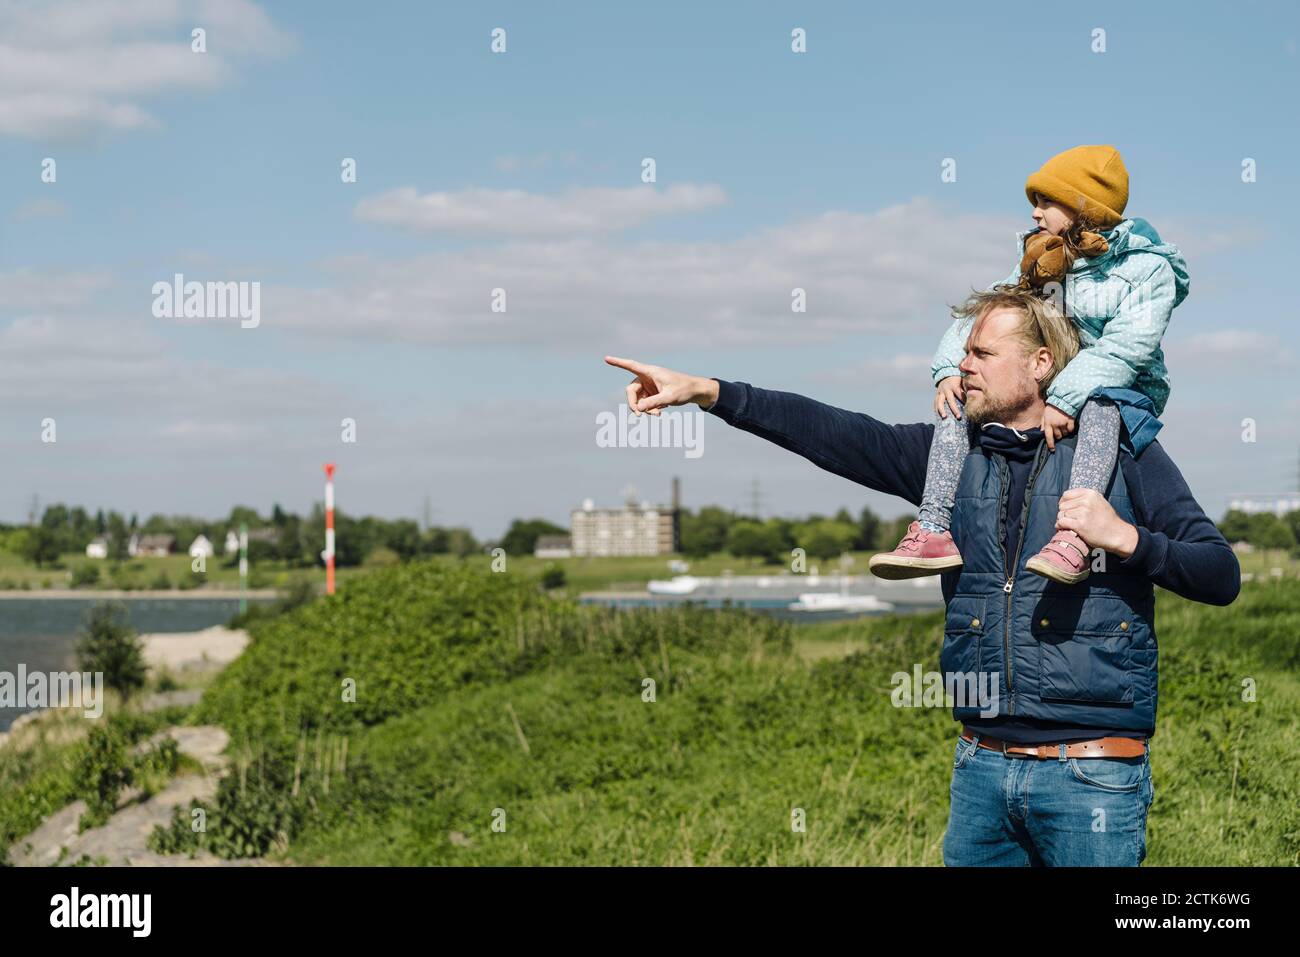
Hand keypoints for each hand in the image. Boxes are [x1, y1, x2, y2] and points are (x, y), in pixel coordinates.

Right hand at [603, 355, 717, 415]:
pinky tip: (659, 413)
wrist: (696, 391)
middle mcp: (648, 377)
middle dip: (634, 403)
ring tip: (657, 416)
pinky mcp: (653, 393)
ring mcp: (650, 386)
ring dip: (644, 409)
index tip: (606, 358)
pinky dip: (650, 409)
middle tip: (638, 415)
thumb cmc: (684, 390)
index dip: (618, 362)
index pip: (631, 366)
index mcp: (651, 372)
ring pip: (638, 399)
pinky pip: (645, 403)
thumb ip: (653, 402)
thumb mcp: (669, 397)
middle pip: (631, 390)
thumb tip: (637, 409)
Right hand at [934, 376, 965, 418]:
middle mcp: (946, 389)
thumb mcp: (962, 381)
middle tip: (958, 417)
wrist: (946, 374)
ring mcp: (940, 392)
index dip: (964, 400)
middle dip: (954, 409)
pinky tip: (939, 416)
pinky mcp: (936, 395)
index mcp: (954, 385)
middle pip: (950, 400)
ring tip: (944, 417)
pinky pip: (935, 403)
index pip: (960, 394)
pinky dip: (936, 410)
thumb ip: (967, 388)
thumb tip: (975, 395)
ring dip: (941, 410)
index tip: (968, 408)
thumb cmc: (957, 380)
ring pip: (939, 402)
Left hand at [1041, 404, 1075, 450]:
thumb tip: (1042, 431)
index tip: (1052, 449)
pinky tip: (1069, 425)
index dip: (1051, 444)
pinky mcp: (1070, 421)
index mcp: (1048, 423)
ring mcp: (1063, 423)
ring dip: (1064, 432)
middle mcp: (1055, 424)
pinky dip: (1070, 429)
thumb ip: (1043, 424)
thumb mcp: (1044, 415)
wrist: (1062, 400)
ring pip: (1065, 434)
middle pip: (1058, 436)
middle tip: (1059, 431)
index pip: (1048, 437)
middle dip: (1059, 436)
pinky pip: (1071, 430)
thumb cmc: (1052, 408)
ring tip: (1063, 426)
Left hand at [1055, 488, 1138, 557]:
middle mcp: (1086, 501)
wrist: (1117, 534)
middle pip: (1062, 505)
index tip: (1066, 509)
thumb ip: (1085, 499)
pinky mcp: (1080, 525)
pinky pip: (1061, 522)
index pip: (1066, 495)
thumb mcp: (1099, 502)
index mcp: (1090, 494)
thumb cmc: (1107, 520)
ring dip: (1062, 520)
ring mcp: (1083, 513)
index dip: (1064, 503)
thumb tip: (1066, 500)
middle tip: (1069, 519)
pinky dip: (1060, 526)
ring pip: (1061, 514)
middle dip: (1063, 513)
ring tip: (1069, 524)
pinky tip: (1063, 528)